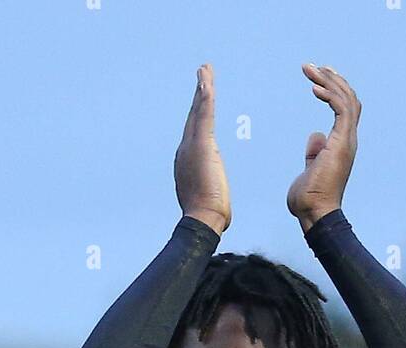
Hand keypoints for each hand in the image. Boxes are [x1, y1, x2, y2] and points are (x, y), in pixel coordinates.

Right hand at [174, 64, 230, 235]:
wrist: (202, 220)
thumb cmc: (209, 217)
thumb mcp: (210, 201)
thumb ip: (212, 195)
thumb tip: (220, 210)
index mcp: (187, 161)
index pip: (194, 131)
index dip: (197, 112)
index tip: (201, 97)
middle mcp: (185, 150)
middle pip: (193, 116)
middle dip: (198, 93)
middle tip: (201, 73)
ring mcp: (191, 147)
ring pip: (198, 111)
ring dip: (202, 88)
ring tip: (205, 69)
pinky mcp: (202, 146)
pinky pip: (205, 115)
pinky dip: (206, 97)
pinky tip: (207, 82)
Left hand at [287, 63, 360, 232]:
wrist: (315, 213)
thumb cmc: (310, 199)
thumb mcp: (310, 169)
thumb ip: (314, 153)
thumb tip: (315, 136)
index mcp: (342, 144)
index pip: (345, 109)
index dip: (334, 90)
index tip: (319, 78)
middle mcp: (348, 140)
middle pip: (349, 99)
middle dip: (331, 79)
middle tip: (313, 67)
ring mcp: (347, 141)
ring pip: (346, 99)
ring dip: (329, 82)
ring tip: (311, 70)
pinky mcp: (342, 142)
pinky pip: (341, 109)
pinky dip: (330, 95)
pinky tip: (315, 88)